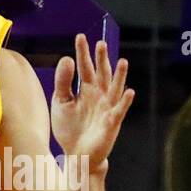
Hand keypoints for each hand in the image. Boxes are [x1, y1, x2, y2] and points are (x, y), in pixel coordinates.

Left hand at [50, 36, 134, 168]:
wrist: (76, 154)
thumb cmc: (70, 127)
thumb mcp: (61, 102)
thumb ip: (62, 82)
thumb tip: (66, 58)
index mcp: (86, 89)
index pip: (84, 67)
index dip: (83, 52)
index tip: (80, 36)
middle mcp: (99, 96)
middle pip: (101, 73)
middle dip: (102, 59)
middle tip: (101, 43)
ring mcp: (107, 108)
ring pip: (114, 88)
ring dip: (119, 76)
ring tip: (122, 61)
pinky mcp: (111, 123)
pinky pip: (119, 110)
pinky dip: (124, 101)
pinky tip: (129, 91)